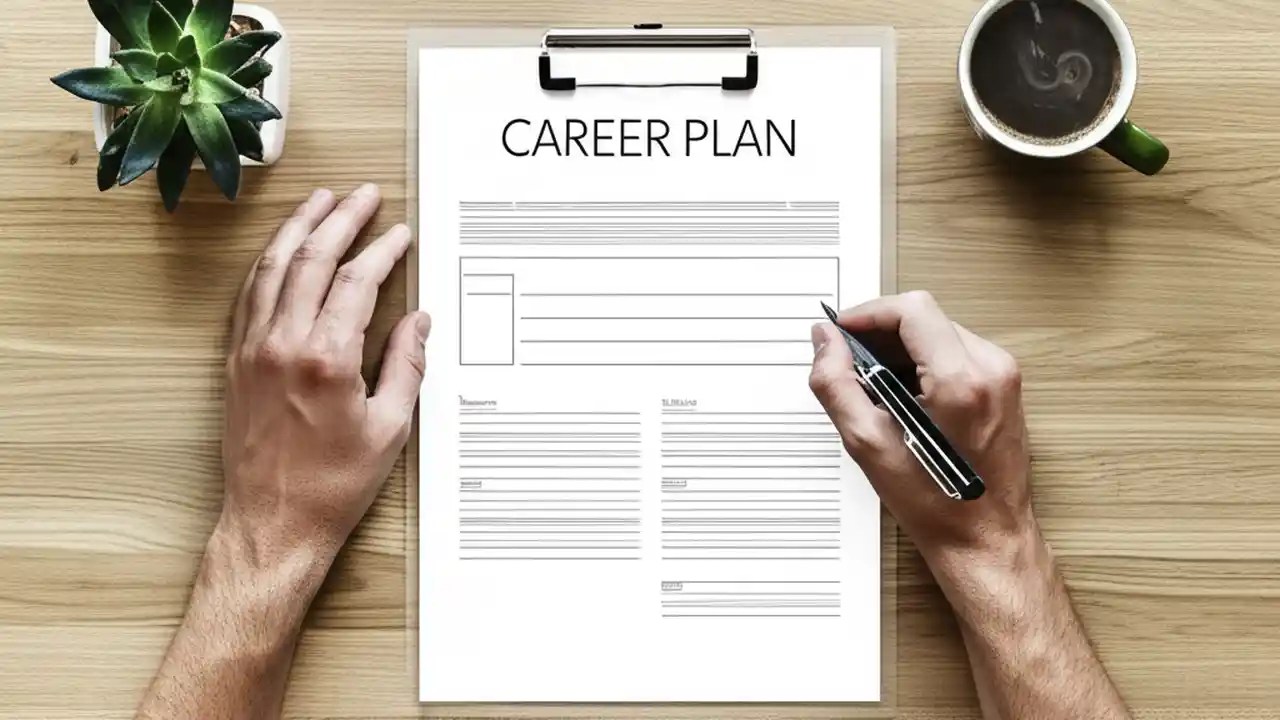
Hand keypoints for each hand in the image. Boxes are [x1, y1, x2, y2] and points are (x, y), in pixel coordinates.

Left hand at [221, 184, 429, 563]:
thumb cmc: (333, 484)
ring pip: (274, 268)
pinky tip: (283, 250)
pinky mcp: (236, 362)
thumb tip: (417, 323)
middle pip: (313, 259)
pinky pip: (250, 295)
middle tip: (364, 196)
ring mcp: (253, 350)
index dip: (382, 251)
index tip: (400, 235)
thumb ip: (407, 366)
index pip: (357, 282)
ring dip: (299, 228)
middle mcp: (283, 344)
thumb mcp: (391, 428)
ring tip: (320, 201)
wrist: (274, 522)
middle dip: (341, 219)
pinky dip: (269, 263)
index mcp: (327, 359)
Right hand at [808, 291, 1033, 569]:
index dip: (869, 312)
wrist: (986, 538)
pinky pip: (957, 351)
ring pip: (940, 331)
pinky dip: (925, 362)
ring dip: (902, 349)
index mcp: (960, 380)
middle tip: (851, 364)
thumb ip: (836, 383)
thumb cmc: (936, 504)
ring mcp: (1004, 376)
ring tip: (877, 389)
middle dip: (881, 333)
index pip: (911, 309)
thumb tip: (824, 341)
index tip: (843, 331)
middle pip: (925, 317)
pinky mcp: (1007, 386)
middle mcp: (990, 369)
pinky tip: (905, 398)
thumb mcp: (867, 444)